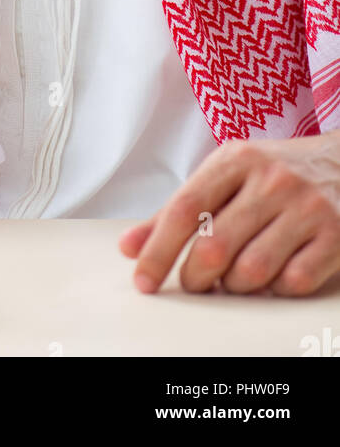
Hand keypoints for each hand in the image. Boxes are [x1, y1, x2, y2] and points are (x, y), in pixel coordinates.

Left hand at [118, 132, 339, 295]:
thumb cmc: (273, 173)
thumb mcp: (224, 174)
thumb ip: (177, 210)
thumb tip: (130, 247)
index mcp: (236, 158)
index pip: (185, 209)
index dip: (158, 250)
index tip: (143, 279)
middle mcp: (272, 179)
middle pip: (215, 246)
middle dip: (195, 277)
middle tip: (195, 282)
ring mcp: (306, 207)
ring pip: (252, 271)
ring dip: (234, 287)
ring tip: (233, 278)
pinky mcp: (335, 235)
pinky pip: (293, 282)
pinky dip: (275, 290)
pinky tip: (272, 276)